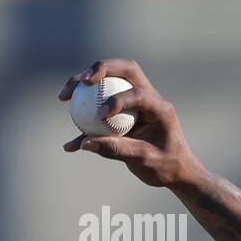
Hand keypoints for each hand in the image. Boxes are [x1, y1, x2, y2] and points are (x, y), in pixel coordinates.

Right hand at [59, 59, 203, 188]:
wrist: (176, 171)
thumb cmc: (166, 165)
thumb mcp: (144, 159)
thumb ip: (116, 149)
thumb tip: (84, 143)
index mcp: (160, 107)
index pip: (138, 93)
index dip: (118, 100)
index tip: (101, 115)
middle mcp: (150, 97)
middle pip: (125, 69)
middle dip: (100, 69)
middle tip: (81, 81)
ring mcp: (137, 100)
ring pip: (110, 79)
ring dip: (85, 82)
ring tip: (64, 96)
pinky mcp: (125, 109)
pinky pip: (100, 103)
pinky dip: (84, 113)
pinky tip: (69, 136)